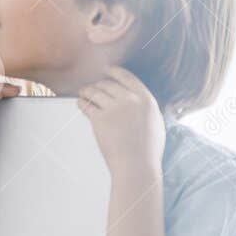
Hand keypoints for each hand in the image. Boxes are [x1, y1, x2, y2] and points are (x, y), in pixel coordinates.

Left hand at [77, 66, 164, 180]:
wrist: (136, 165)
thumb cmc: (147, 149)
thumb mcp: (155, 122)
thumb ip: (146, 106)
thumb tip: (138, 96)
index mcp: (146, 99)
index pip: (127, 76)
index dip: (114, 71)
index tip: (105, 69)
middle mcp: (130, 100)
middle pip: (107, 83)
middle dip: (97, 85)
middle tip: (91, 89)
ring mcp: (114, 108)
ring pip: (94, 91)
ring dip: (86, 92)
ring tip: (83, 94)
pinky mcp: (99, 118)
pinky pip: (86, 104)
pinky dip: (81, 102)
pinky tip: (80, 104)